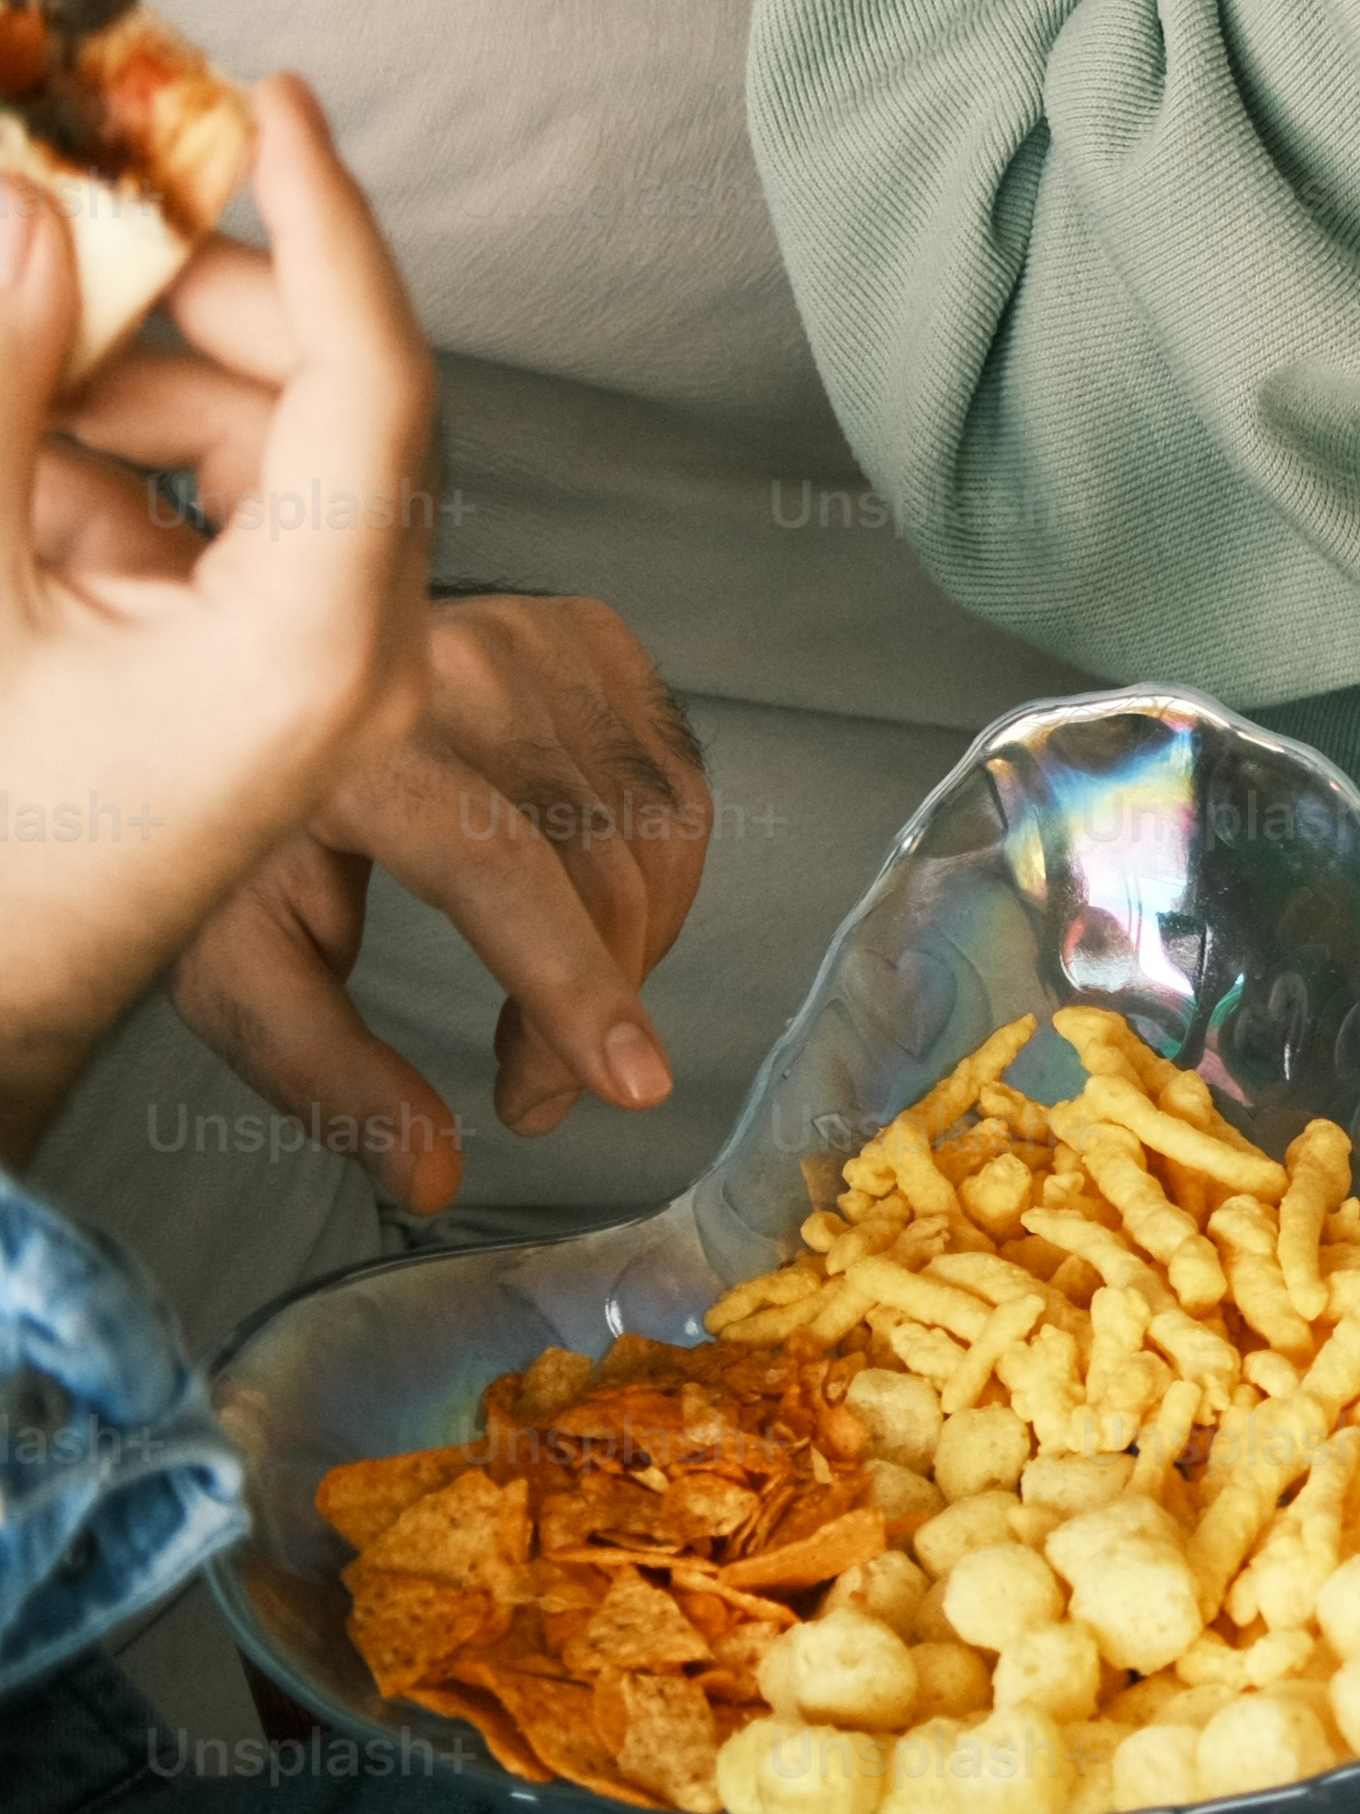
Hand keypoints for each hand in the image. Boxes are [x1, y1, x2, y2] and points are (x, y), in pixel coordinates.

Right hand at [0, 82, 435, 1166]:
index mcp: (318, 641)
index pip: (376, 378)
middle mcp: (357, 651)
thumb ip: (7, 394)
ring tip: (36, 336)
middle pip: (320, 400)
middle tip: (64, 223)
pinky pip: (226, 518)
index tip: (279, 99)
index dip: (329, 223)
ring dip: (141, 377)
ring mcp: (319, 668)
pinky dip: (130, 457)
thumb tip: (42, 216)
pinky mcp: (263, 675)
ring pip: (265, 449)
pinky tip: (46, 428)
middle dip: (191, 302)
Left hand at [168, 593, 707, 1212]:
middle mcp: (448, 665)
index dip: (570, 980)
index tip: (628, 1082)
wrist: (234, 686)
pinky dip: (660, 866)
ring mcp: (528, 637)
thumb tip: (431, 1179)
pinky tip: (593, 905)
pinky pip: (675, 774)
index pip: (495, 864)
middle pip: (595, 857)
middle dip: (595, 995)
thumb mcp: (232, 963)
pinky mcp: (583, 634)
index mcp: (348, 742)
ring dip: (637, 938)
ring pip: (658, 820)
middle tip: (537, 1086)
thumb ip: (326, 1073)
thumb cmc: (231, 829)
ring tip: (561, 999)